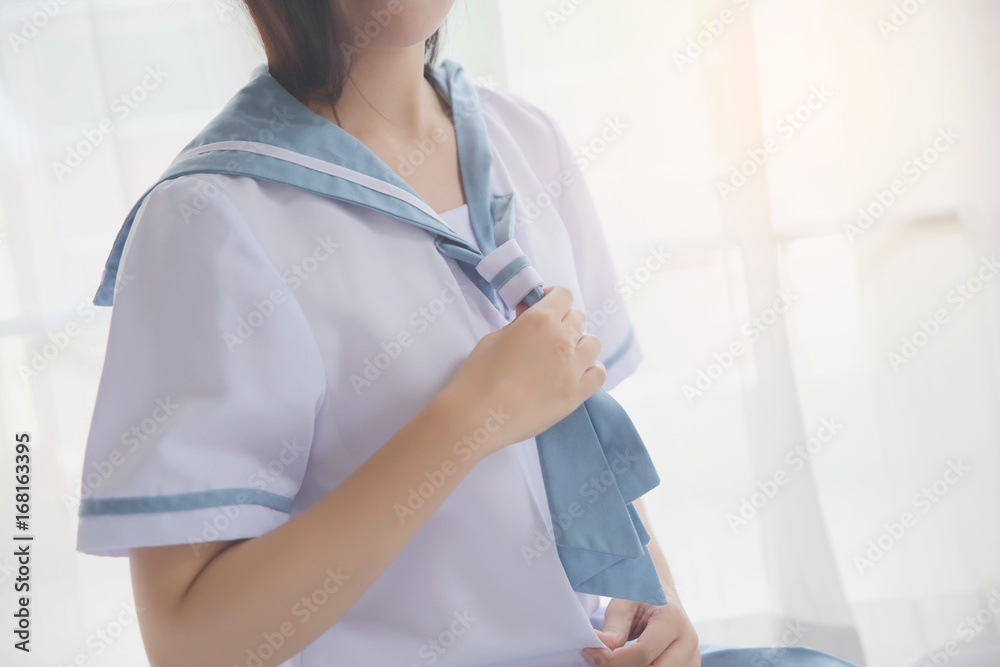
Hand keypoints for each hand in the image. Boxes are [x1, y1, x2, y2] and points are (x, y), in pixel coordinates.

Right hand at [438, 285, 605, 452]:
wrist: (476, 417)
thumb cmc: (477, 375)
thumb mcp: (494, 337)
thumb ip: (519, 324)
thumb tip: (530, 317)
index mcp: (540, 320)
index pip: (563, 295)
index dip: (553, 298)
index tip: (542, 307)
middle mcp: (562, 341)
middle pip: (578, 318)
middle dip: (563, 321)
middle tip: (546, 335)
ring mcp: (573, 369)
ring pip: (593, 344)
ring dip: (579, 344)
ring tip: (562, 356)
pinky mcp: (576, 395)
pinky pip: (598, 373)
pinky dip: (590, 369)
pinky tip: (575, 373)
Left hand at [582, 595, 700, 666]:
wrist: (661, 593)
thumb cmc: (641, 595)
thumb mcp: (624, 603)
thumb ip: (614, 628)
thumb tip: (600, 650)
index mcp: (673, 619)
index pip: (643, 653)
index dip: (613, 659)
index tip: (590, 654)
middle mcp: (688, 640)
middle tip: (598, 661)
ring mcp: (692, 656)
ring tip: (612, 660)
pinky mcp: (689, 666)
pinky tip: (628, 663)